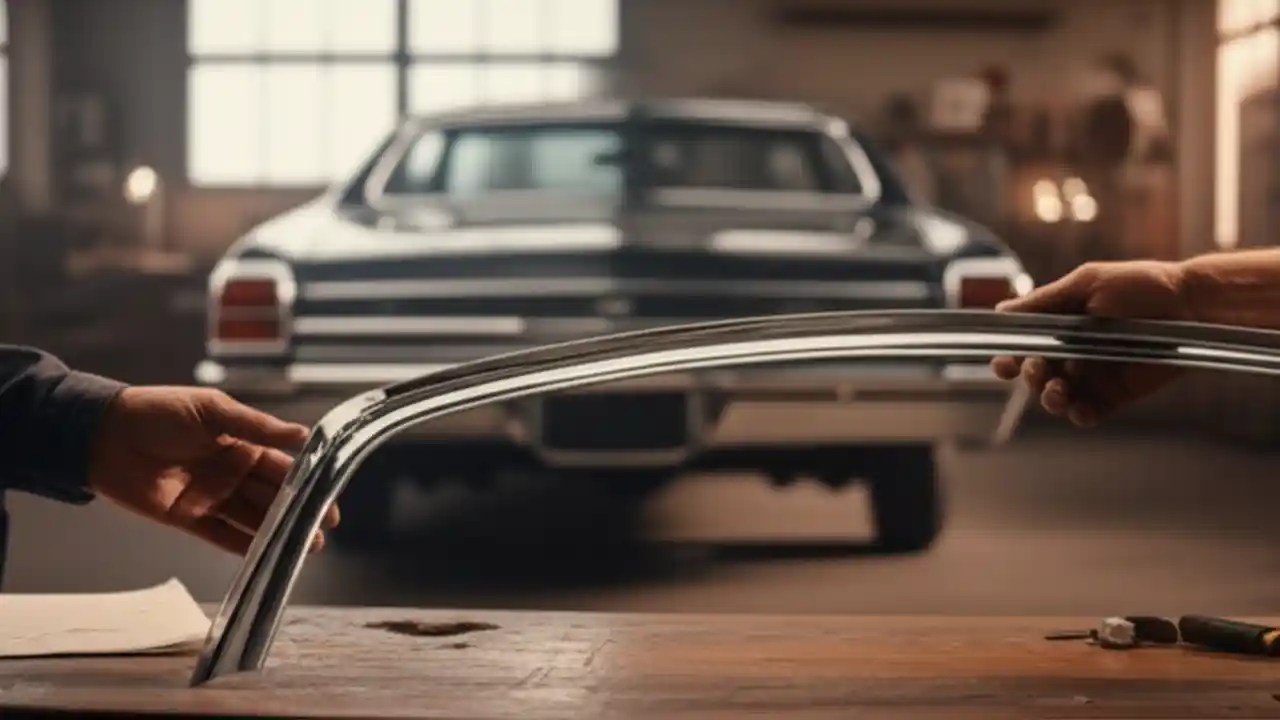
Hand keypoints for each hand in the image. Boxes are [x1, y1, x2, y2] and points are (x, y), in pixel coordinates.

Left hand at [88, 387, 338, 554]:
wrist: (103, 434)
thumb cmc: (159, 411)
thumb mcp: (212, 409)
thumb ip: (256, 425)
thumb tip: (302, 433)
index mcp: (240, 443)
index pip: (282, 467)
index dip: (307, 483)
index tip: (329, 500)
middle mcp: (230, 472)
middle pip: (271, 496)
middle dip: (298, 513)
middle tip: (323, 531)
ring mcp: (210, 496)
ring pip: (251, 518)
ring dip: (276, 533)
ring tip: (305, 548)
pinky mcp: (187, 517)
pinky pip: (219, 535)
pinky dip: (242, 545)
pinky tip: (265, 555)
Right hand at [990, 261, 1193, 426]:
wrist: (1190, 305)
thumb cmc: (1139, 286)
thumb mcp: (1086, 284)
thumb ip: (1044, 302)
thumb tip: (1001, 312)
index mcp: (1060, 326)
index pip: (1024, 346)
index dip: (1009, 358)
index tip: (1005, 365)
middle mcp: (1072, 353)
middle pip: (1035, 375)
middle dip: (1030, 376)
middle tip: (1039, 370)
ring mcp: (1093, 376)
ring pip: (1056, 397)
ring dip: (1048, 398)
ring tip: (1058, 392)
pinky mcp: (1115, 395)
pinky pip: (1088, 413)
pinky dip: (1078, 415)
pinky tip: (1080, 408)